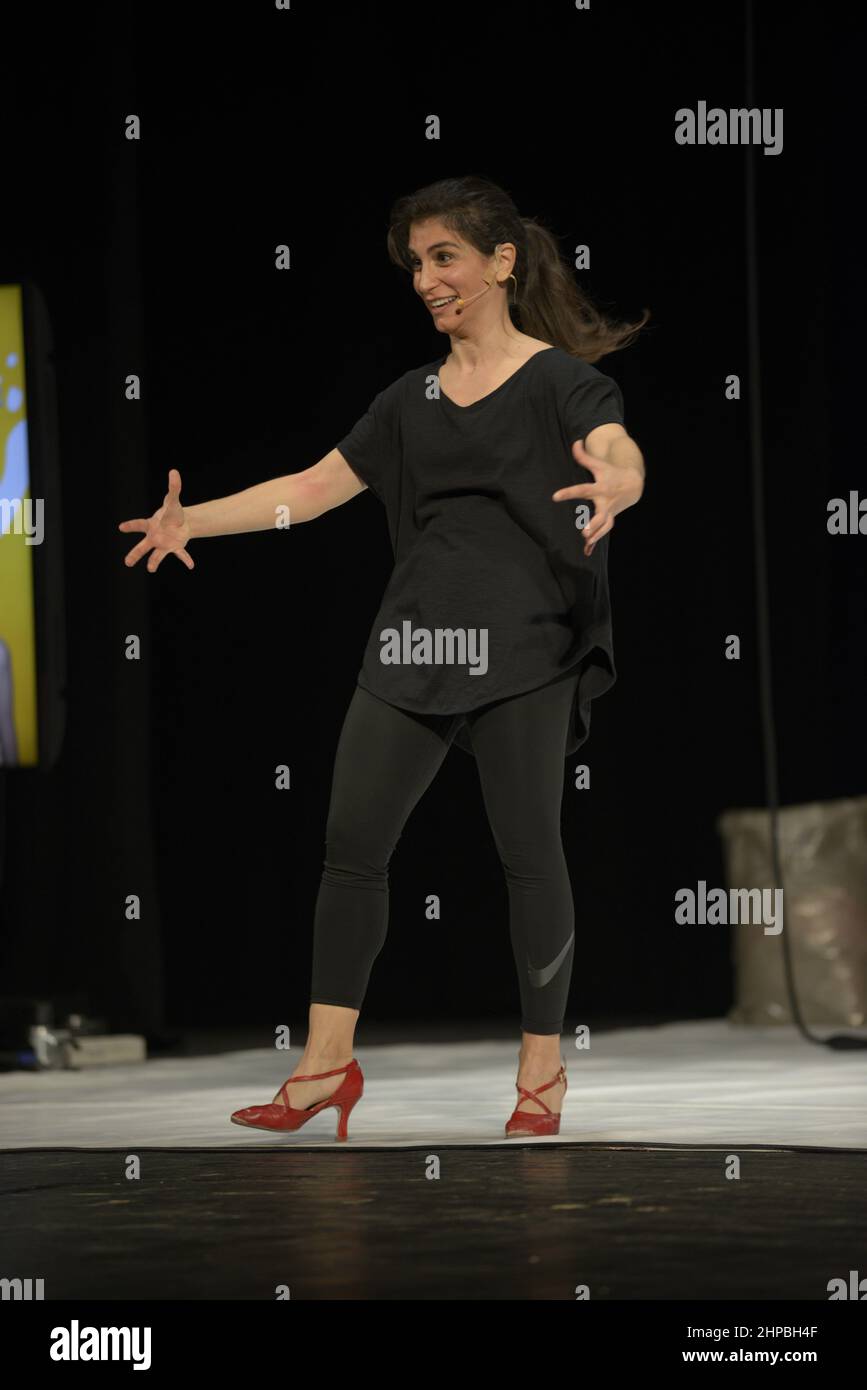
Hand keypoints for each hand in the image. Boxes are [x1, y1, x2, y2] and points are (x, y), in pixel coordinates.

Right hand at [118, 468, 193, 571]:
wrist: (183, 523)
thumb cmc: (173, 513)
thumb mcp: (173, 500)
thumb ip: (173, 487)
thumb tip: (174, 471)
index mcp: (151, 525)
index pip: (138, 524)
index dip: (130, 526)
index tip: (121, 527)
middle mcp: (154, 537)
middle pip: (142, 546)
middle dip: (134, 554)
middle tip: (127, 563)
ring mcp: (163, 544)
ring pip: (156, 555)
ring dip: (153, 562)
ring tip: (150, 569)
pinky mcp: (175, 548)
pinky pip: (180, 554)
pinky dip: (186, 559)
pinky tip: (191, 565)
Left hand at [552, 439, 643, 556]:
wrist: (633, 483)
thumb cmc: (611, 472)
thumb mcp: (599, 464)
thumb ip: (584, 456)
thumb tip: (575, 442)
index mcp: (600, 488)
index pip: (582, 490)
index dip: (569, 493)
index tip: (555, 497)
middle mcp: (605, 502)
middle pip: (600, 515)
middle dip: (593, 523)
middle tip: (584, 531)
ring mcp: (609, 512)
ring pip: (604, 526)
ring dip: (596, 536)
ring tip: (586, 543)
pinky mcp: (610, 519)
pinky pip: (603, 532)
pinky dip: (595, 542)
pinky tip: (586, 551)